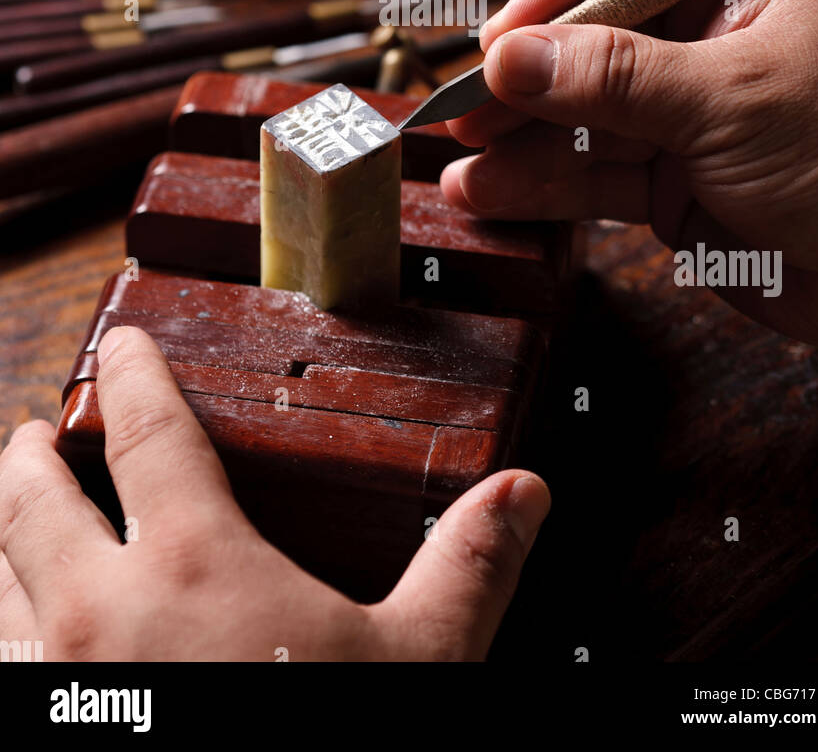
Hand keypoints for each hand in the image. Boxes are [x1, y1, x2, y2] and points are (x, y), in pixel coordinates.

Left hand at [0, 326, 548, 661]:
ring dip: (1, 541)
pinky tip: (27, 638)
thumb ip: (467, 569)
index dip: (134, 376)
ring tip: (16, 524)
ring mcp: (51, 683)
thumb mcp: (420, 666)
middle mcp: (98, 615)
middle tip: (35, 433)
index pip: (146, 434)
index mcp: (191, 566)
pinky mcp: (38, 732)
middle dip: (29, 456)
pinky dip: (4, 627)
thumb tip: (524, 492)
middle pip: (30, 501)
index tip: (126, 345)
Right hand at [442, 0, 817, 349]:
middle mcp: (713, 39)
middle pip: (593, 36)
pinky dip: (544, 185)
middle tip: (460, 107)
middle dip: (525, 76)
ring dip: (521, 139)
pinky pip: (598, 175)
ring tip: (460, 164)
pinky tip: (492, 191)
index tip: (500, 41)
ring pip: (586, 115)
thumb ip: (618, 78)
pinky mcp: (682, 186)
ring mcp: (694, 115)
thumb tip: (514, 56)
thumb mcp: (735, 100)